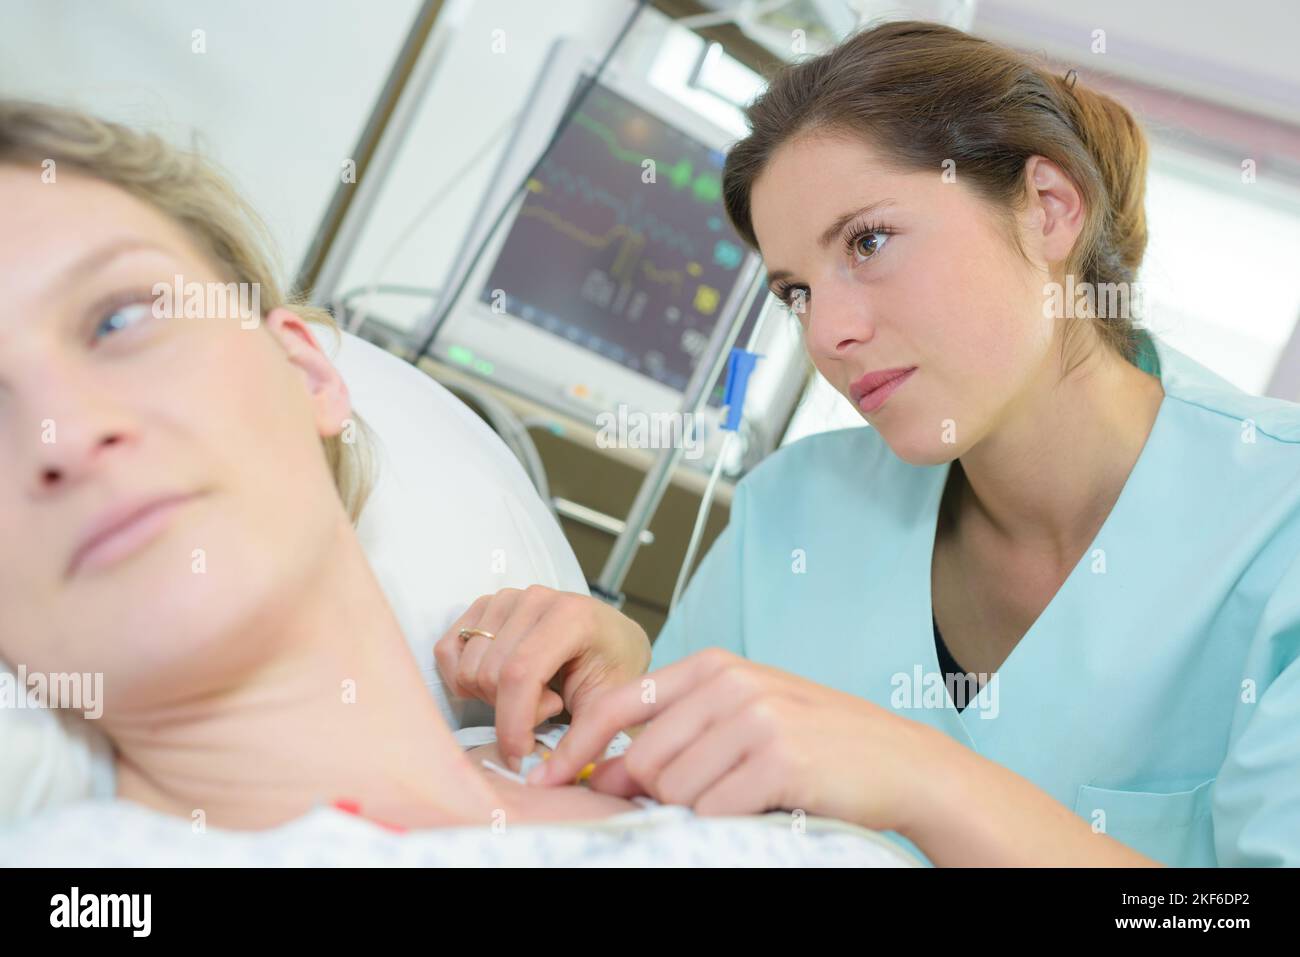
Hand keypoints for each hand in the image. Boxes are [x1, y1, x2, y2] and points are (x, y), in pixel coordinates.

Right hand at [434, 585, 650, 767]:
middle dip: (510, 712)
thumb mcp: (609, 706)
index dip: (512, 722)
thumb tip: (541, 778)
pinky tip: (501, 683)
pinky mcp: (483, 607)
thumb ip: (580, 741)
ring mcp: (505, 599)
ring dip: (491, 696)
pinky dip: (464, 679)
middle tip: (548, 708)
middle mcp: (534, 600)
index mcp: (571, 617)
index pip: (520, 673)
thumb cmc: (611, 669)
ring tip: (531, 691)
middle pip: (489, 675)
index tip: (520, 755)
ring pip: (467, 668)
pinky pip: (447, 651)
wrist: (610, 637)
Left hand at [528, 648, 949, 832]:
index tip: (544, 778)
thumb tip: (606, 771)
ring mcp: (754, 719)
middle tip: (708, 797)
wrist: (899, 760)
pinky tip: (764, 805)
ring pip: (674, 791)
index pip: (617, 704)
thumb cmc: (817, 741)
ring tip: (747, 794)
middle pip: (643, 761)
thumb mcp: (743, 716)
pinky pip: (715, 811)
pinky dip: (729, 821)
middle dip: (655, 795)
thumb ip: (678, 731)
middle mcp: (729, 684)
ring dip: (700, 809)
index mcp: (712, 666)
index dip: (575, 746)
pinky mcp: (778, 760)